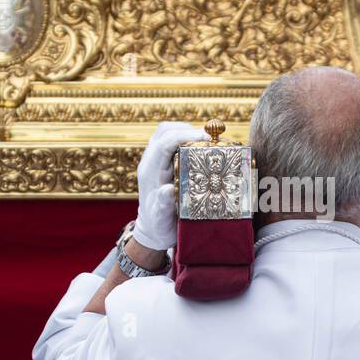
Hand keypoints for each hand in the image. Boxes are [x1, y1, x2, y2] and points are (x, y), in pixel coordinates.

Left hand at [131, 121, 208, 250]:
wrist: (152, 229)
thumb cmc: (158, 226)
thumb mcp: (161, 220)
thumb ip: (163, 205)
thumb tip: (167, 190)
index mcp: (150, 171)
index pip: (165, 143)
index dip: (185, 136)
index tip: (207, 138)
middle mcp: (150, 161)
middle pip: (165, 131)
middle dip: (188, 129)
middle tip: (210, 139)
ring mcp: (154, 159)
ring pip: (168, 132)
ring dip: (187, 131)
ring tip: (207, 141)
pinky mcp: (161, 160)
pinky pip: (172, 140)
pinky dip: (186, 138)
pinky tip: (200, 148)